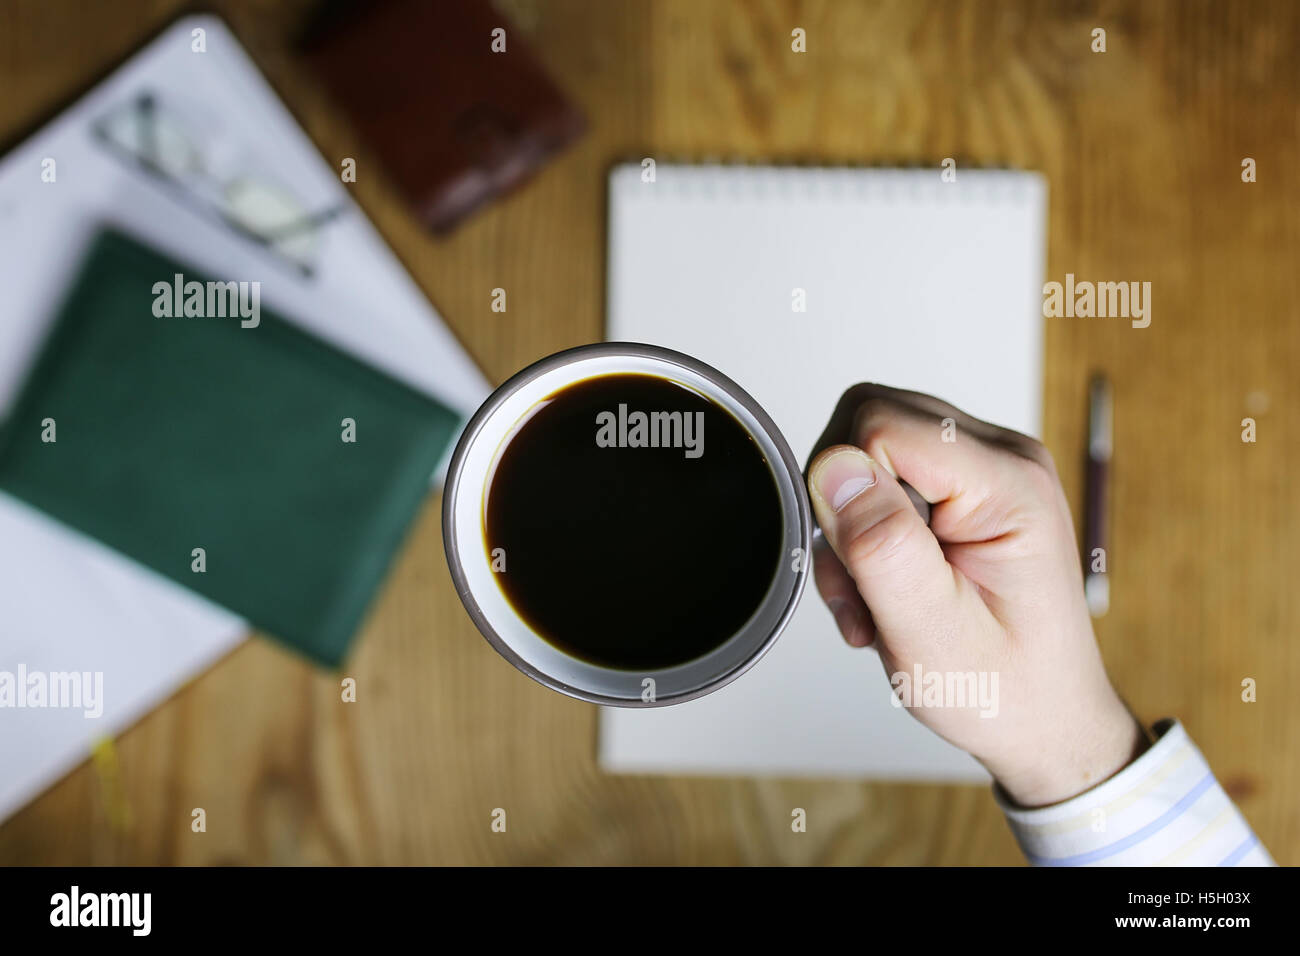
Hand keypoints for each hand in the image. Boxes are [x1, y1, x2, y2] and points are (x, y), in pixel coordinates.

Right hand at [805, 384, 1146, 807]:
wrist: (1044, 722)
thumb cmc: (1002, 689)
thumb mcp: (931, 632)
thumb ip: (881, 544)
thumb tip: (832, 464)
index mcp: (1008, 484)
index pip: (880, 425)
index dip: (844, 490)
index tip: (861, 565)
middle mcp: (1003, 459)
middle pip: (869, 422)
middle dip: (841, 506)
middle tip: (859, 585)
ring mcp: (986, 469)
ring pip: (868, 451)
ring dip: (850, 530)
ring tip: (873, 603)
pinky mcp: (966, 487)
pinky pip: (885, 477)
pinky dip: (865, 535)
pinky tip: (883, 594)